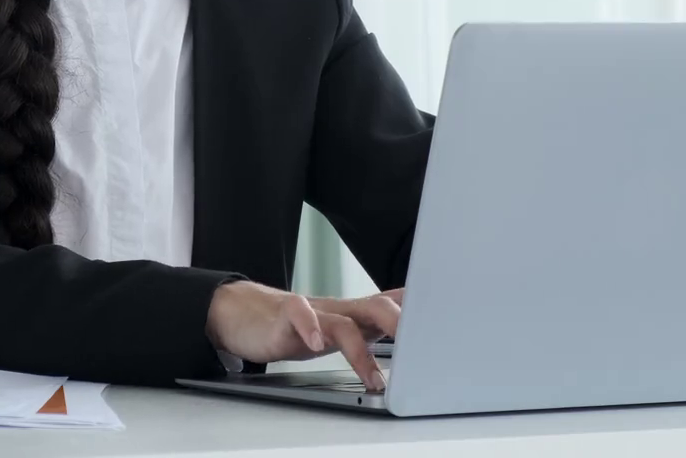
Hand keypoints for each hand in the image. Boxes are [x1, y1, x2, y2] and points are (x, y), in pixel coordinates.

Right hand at [205, 282, 402, 389]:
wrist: (241, 313)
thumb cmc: (294, 325)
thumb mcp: (338, 325)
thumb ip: (371, 325)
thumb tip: (407, 323)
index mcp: (354, 314)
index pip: (393, 306)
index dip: (419, 312)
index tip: (444, 320)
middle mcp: (338, 310)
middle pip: (376, 307)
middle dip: (400, 325)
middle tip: (418, 349)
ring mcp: (313, 312)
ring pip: (344, 322)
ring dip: (361, 351)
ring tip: (373, 379)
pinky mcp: (284, 317)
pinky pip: (299, 314)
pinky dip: (309, 327)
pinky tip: (314, 345)